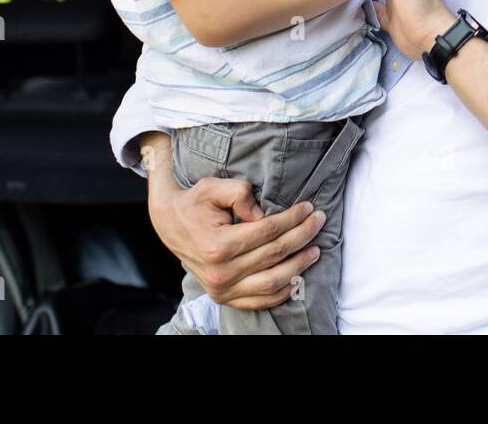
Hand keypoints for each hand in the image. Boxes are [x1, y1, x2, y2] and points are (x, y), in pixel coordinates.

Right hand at [141, 132, 326, 310]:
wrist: (168, 224)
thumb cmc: (194, 203)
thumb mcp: (213, 187)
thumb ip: (240, 193)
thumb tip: (263, 213)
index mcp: (218, 245)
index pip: (268, 231)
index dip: (292, 218)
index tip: (309, 207)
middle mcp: (220, 273)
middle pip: (275, 254)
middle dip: (303, 235)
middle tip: (319, 221)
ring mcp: (222, 289)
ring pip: (273, 282)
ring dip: (299, 265)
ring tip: (315, 249)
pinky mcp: (224, 297)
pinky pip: (261, 300)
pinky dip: (283, 291)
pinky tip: (298, 276)